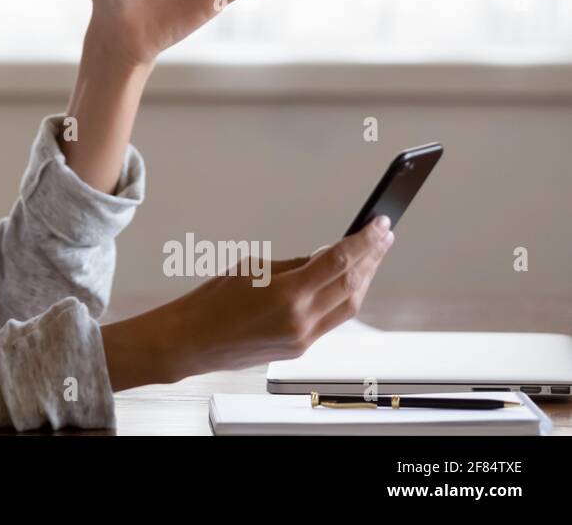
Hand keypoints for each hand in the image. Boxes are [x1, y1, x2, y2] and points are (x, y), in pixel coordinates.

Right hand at [163, 217, 394, 378]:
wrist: (191, 340)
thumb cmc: (211, 302)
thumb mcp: (252, 268)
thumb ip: (293, 266)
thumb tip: (324, 258)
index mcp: (287, 293)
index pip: (339, 260)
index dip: (365, 241)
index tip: (380, 226)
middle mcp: (300, 319)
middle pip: (352, 283)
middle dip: (372, 257)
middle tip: (383, 236)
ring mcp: (302, 338)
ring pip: (348, 305)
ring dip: (364, 279)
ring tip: (372, 257)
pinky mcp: (299, 349)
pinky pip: (332, 320)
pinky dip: (344, 297)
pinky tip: (347, 282)